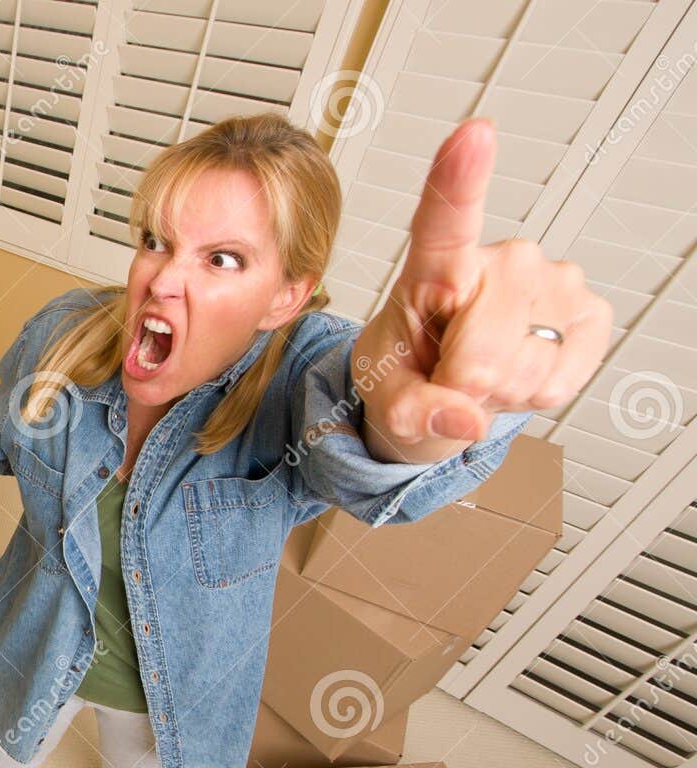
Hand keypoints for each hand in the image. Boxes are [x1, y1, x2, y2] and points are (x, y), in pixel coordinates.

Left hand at [353, 118, 612, 460]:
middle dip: (463, 382)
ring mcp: (554, 279)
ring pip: (523, 370)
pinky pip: (560, 380)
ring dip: (500, 389)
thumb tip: (461, 422)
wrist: (447, 384)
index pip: (446, 218)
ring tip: (482, 369)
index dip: (461, 178)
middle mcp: (503, 259)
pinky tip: (520, 370)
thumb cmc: (408, 367)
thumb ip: (410, 411)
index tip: (474, 135)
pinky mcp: (591, 311)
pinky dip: (537, 394)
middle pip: (482, 352)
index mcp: (435, 264)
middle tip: (451, 370)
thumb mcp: (386, 395)